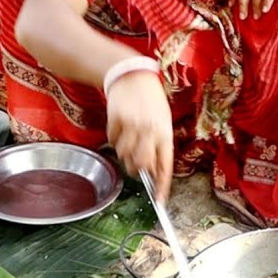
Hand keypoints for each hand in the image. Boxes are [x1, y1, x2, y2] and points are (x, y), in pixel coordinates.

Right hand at [105, 71, 172, 202]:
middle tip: (136, 165)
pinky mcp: (115, 121)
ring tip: (129, 139)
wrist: (132, 76)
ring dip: (125, 154)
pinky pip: (112, 141)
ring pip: (124, 156)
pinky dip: (115, 139)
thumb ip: (160, 146)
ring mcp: (131, 126)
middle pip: (141, 165)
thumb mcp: (163, 122)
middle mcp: (149, 130)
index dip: (162, 186)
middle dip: (138, 171)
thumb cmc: (151, 101)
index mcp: (165, 132)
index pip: (165, 165)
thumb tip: (155, 172)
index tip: (160, 201)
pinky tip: (121, 127)